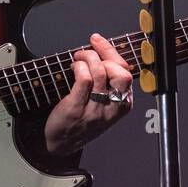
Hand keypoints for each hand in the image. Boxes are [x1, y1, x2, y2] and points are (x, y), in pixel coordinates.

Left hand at [43, 33, 134, 155]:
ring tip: (78, 58)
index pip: (126, 72)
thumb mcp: (104, 106)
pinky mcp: (77, 108)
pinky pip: (84, 80)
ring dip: (87, 57)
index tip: (98, 42)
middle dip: (105, 55)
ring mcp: (94, 109)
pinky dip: (79, 67)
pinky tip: (74, 67)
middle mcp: (111, 108)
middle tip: (89, 52)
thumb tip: (104, 53)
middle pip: (121, 73)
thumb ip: (109, 84)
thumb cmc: (82, 120)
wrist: (61, 144)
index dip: (112, 52)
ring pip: (100, 72)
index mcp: (122, 104)